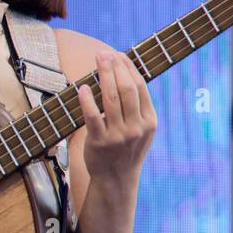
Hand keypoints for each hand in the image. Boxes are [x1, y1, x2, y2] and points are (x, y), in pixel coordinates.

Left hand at [77, 50, 157, 186]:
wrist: (117, 179)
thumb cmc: (127, 149)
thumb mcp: (142, 130)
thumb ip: (138, 106)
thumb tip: (126, 73)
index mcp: (149, 121)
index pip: (140, 87)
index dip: (129, 68)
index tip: (118, 55)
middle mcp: (136, 127)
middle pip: (126, 89)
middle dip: (115, 67)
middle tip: (104, 53)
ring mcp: (118, 135)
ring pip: (110, 98)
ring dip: (103, 75)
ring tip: (97, 61)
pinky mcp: (100, 142)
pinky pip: (93, 116)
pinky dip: (87, 100)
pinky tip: (83, 87)